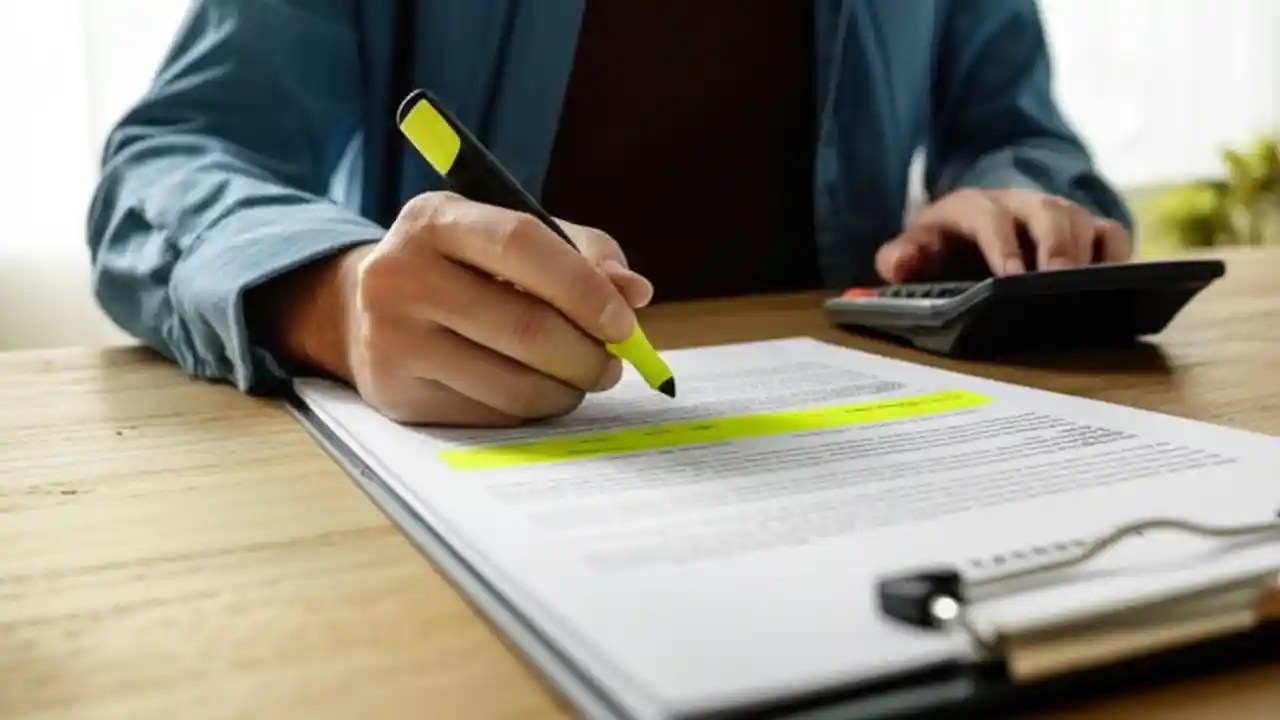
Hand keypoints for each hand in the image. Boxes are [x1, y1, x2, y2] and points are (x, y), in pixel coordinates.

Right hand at [260, 192, 652, 425]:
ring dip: (569, 387)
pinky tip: (541, 390)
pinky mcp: (398, 395)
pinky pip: (493, 413)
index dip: (584, 287)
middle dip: (588, 352)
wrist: (362, 311)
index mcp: (434, 219)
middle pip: (525, 327)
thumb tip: (636, 293)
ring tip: (584, 376)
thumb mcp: (507, 236)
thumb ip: (580, 252)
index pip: (521, 245)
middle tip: (614, 361)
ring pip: (514, 382)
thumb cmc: (460, 267)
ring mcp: (393, 340)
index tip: (625, 320)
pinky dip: (535, 407)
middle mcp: (401, 275)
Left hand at [876, 188, 1131, 282]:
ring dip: (1088, 254)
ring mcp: (1058, 216)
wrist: (974, 221)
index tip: (1011, 277)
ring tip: (1090, 288)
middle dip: (1056, 246)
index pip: (991, 220)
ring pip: (1083, 223)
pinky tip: (1115, 284)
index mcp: (976, 207)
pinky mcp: (1087, 231)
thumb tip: (896, 264)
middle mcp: (1022, 205)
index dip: (1002, 246)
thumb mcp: (917, 246)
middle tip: (1059, 281)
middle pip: (1048, 213)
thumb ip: (901, 257)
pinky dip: (1118, 256)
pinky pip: (1112, 235)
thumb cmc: (946, 243)